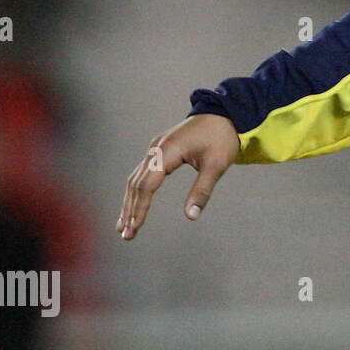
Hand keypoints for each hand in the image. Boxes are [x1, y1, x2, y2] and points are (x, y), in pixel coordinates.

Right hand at [118, 114, 239, 239]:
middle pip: (136, 183)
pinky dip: (137, 190)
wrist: (225, 114)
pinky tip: (134, 205)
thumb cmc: (222, 139)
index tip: (134, 227)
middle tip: (126, 235)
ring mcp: (156, 148)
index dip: (139, 208)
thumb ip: (202, 191)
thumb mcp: (216, 166)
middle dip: (130, 210)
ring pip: (136, 178)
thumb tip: (191, 216)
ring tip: (124, 226)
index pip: (146, 185)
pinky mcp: (159, 149)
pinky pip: (142, 172)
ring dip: (130, 202)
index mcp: (167, 151)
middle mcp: (156, 149)